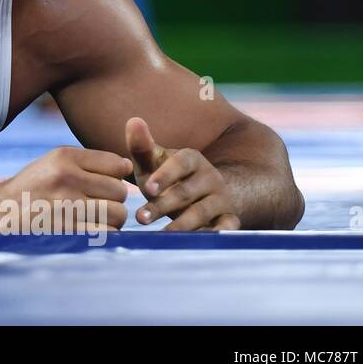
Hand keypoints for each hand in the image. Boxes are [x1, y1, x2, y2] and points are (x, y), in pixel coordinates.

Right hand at [0, 147, 131, 231]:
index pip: (116, 164)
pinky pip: (107, 233)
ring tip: (98, 217)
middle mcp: (66, 178)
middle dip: (115, 199)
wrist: (2, 210)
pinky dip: (104, 233)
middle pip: (120, 191)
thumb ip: (89, 161)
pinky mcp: (67, 231)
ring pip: (117, 213)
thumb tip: (128, 168)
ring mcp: (67, 206)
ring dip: (113, 218)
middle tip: (100, 203)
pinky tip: (90, 229)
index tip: (106, 182)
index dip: (117, 175)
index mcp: (64, 157)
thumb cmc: (35, 185)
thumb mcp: (54, 161)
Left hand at [126, 117, 241, 230]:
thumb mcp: (155, 163)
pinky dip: (216, 234)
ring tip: (161, 236)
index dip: (165, 175)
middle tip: (140, 218)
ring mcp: (222, 199)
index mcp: (192, 159)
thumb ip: (142, 147)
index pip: (181, 164)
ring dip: (182, 225)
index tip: (147, 188)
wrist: (210, 194)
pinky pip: (226, 227)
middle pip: (186, 192)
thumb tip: (133, 121)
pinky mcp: (229, 219)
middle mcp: (210, 178)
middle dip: (163, 205)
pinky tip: (200, 242)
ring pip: (203, 212)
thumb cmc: (170, 178)